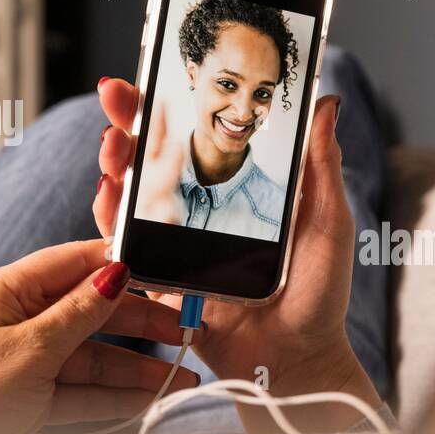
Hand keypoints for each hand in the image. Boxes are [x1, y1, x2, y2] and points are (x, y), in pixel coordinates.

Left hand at [0, 241, 197, 433]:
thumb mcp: (30, 350)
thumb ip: (79, 312)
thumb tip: (118, 272)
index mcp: (5, 292)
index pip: (72, 263)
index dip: (119, 264)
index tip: (164, 271)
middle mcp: (17, 319)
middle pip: (91, 312)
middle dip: (140, 324)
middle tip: (185, 330)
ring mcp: (27, 359)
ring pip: (93, 356)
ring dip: (136, 368)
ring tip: (181, 379)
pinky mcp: (33, 396)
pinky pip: (83, 390)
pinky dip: (115, 395)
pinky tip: (151, 399)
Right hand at [94, 79, 380, 433]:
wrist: (299, 359)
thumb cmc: (319, 295)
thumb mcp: (327, 221)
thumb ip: (320, 165)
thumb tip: (325, 101)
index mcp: (238, 194)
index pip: (196, 139)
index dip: (171, 108)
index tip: (154, 74)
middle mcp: (201, 214)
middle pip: (155, 160)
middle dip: (129, 123)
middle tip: (115, 95)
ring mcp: (178, 246)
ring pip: (131, 197)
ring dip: (114, 165)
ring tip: (112, 143)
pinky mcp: (162, 281)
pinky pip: (124, 249)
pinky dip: (109, 221)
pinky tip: (107, 195)